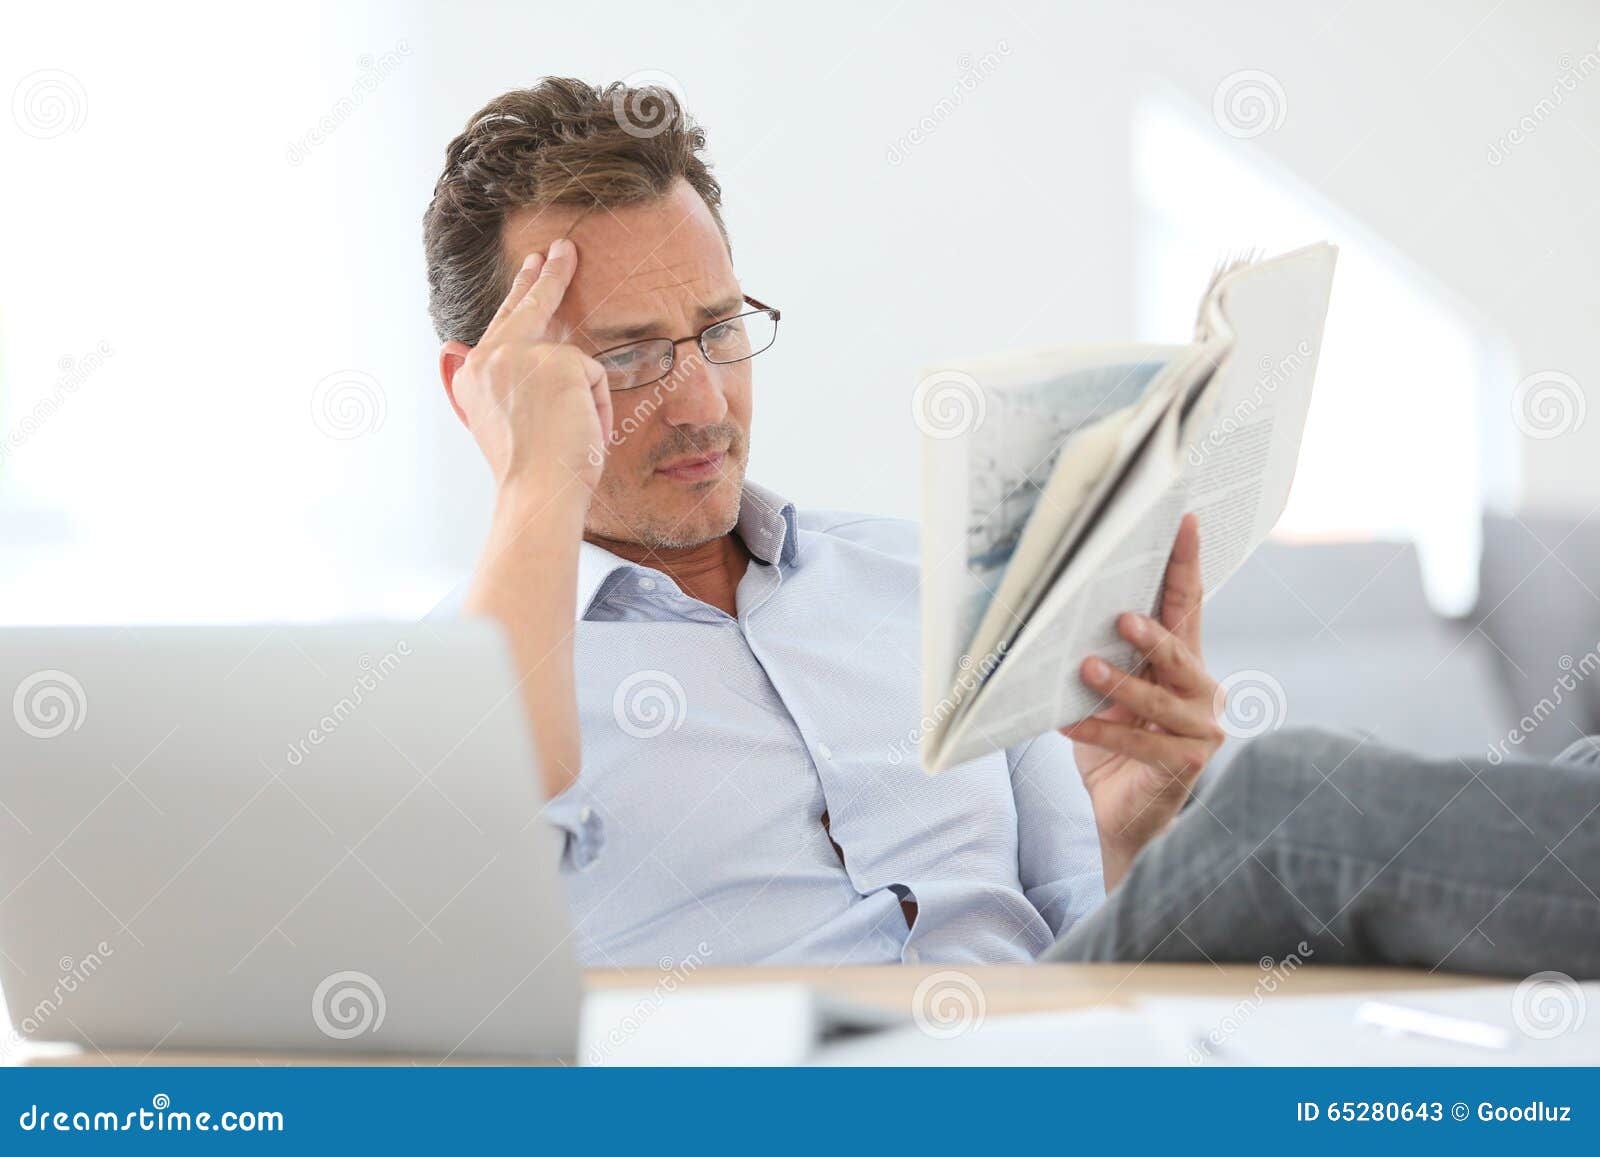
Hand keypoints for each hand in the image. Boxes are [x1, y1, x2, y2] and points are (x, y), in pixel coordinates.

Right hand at [447, 238, 613, 497]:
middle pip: (527, 306)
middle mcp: (488, 358)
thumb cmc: (531, 473)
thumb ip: (507, 385)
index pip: (502, 324)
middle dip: (549, 276)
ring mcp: (520, 355)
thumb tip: (501, 350)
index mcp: (472, 377)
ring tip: (572, 432)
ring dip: (584, 402)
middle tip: (562, 248)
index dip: (520, 294)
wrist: (537, 493)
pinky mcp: (558, 360)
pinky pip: (596, 377)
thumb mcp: (507, 425)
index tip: (531, 265)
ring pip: (574, 361)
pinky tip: (580, 431)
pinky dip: (597, 408)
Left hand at [1061, 513, 1224, 889]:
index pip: (1187, 604)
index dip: (1187, 563)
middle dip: (1152, 632)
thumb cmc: (1114, 743)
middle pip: (1180, 650)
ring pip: (1160, 700)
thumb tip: (1063, 612)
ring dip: (1120, 685)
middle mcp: (1202, 691)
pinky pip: (1137, 745)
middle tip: (1120, 617)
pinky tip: (1066, 723)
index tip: (1185, 521)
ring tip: (1086, 669)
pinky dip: (1099, 731)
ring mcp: (1200, 730)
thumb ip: (1106, 657)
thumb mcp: (1109, 693)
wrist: (1124, 815)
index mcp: (1185, 662)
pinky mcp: (1186, 766)